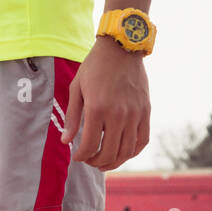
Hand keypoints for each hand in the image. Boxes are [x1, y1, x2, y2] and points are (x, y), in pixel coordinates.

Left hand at [60, 35, 150, 170]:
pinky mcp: (146, 111)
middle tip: (89, 160)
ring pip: (126, 151)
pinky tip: (123, 153)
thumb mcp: (77, 88)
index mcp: (97, 108)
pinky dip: (132, 152)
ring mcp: (134, 114)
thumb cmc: (95, 66)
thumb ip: (72, 117)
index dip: (81, 156)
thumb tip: (66, 142)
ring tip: (104, 161)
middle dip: (96, 162)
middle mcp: (117, 114)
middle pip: (108, 153)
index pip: (88, 145)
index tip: (77, 155)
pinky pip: (142, 141)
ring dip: (114, 162)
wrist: (121, 48)